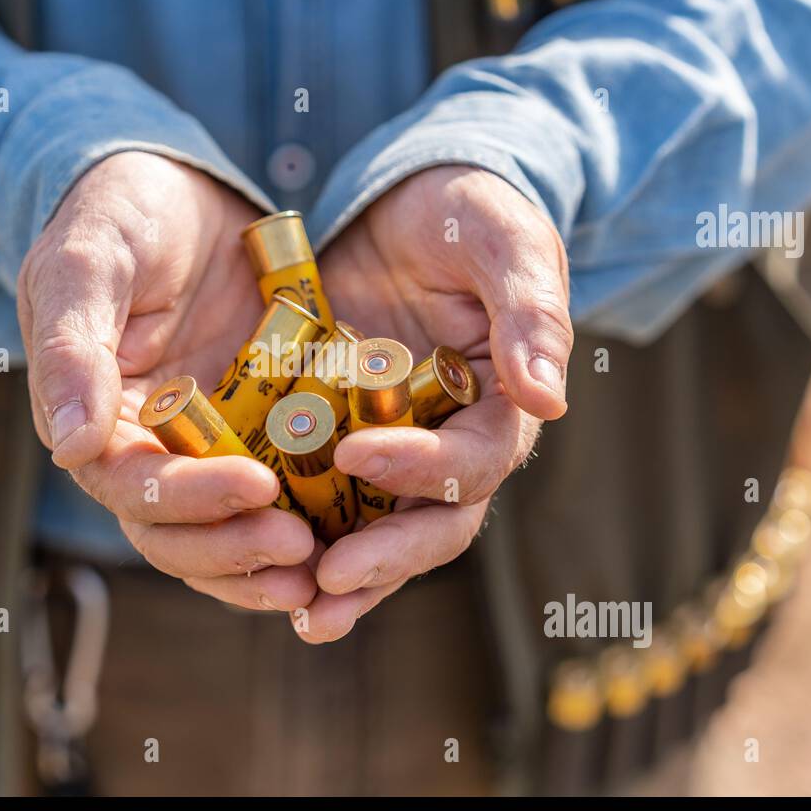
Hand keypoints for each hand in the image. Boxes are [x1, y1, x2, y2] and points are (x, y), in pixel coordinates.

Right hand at [17, 152, 316, 611]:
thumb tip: (70, 447)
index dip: (190, 498)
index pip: (133, 488)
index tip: (253, 484)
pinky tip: (352, 535)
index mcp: (98, 423)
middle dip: (235, 549)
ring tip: (325, 568)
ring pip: (229, 534)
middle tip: (299, 547)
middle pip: (180, 534)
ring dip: (269, 563)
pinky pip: (286, 496)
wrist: (181, 188)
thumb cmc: (119, 213)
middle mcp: (151, 452)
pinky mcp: (264, 436)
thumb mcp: (88, 262)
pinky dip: (312, 522)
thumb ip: (74, 347)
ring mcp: (211, 450)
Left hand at [300, 165, 571, 641]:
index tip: (359, 453)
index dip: (426, 469)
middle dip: (385, 558)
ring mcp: (395, 451)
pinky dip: (298, 540)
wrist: (405, 201)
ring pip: (379, 534)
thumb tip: (550, 401)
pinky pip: (323, 506)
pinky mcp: (338, 442)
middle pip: (432, 524)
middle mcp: (451, 444)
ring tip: (300, 609)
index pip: (476, 461)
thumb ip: (529, 311)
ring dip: (346, 581)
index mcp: (501, 405)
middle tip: (329, 579)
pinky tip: (260, 569)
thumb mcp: (502, 240)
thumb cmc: (467, 213)